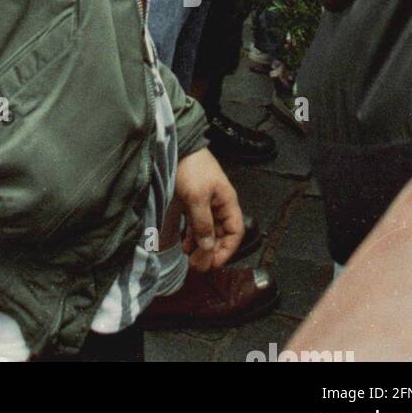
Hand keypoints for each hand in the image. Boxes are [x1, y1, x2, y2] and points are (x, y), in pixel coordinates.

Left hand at [174, 147, 242, 271]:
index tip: (215, 263)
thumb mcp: (197, 197)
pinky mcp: (191, 201)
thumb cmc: (191, 168)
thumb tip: (208, 248)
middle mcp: (218, 205)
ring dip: (200, 245)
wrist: (176, 146)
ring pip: (207, 230)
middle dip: (211, 251)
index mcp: (227, 202)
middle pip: (220, 234)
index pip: (235, 232)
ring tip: (190, 259)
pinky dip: (191, 235)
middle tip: (198, 266)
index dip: (227, 249)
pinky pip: (195, 223)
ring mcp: (205, 203)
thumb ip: (203, 223)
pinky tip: (185, 245)